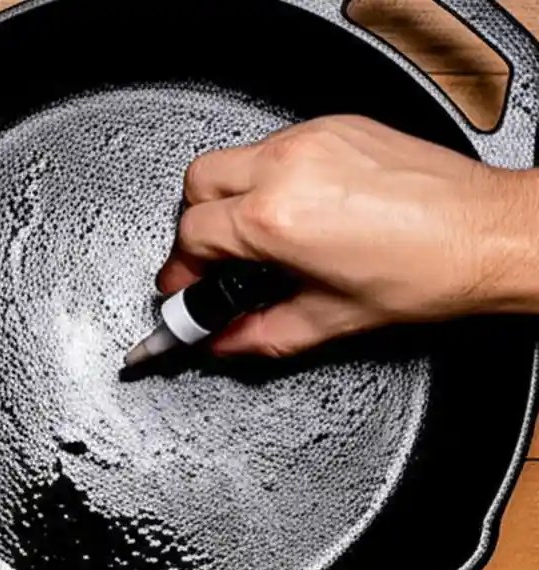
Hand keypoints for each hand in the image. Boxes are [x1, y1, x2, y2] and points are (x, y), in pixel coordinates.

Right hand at [164, 114, 538, 357]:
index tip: (185, 287)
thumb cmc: (429, 272)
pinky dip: (273, 175)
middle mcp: (288, 169)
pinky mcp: (338, 125)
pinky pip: (278, 144)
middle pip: (197, 183)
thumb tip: (226, 342)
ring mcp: (312, 140)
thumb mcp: (331, 320)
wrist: (490, 234)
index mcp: (276, 219)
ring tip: (260, 232)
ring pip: (235, 158)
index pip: (192, 234)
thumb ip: (261, 335)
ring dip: (232, 196)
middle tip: (215, 257)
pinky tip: (300, 205)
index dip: (182, 270)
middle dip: (196, 223)